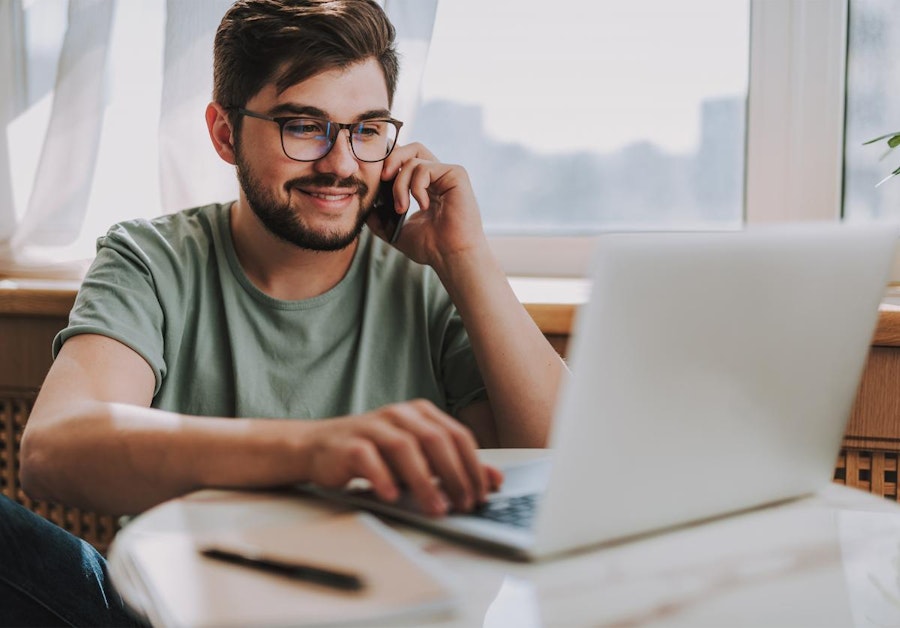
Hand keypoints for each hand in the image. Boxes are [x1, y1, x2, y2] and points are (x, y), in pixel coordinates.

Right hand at [299, 399, 502, 515]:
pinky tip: (392, 497)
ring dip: (424, 482)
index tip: (481, 495)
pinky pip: (369, 458)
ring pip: (405, 448)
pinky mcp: (349, 443)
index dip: (473, 466)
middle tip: (464, 504)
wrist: (319, 447)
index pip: (458, 435)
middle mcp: (400, 414)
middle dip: (455, 475)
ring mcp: (373, 426)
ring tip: (436, 509)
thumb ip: (453, 466)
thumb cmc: (374, 453)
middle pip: (436, 440)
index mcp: (421, 413)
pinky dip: (383, 478)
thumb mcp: (418, 457)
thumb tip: (494, 480)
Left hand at [367, 143, 488, 272]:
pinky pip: (424, 168)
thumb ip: (380, 218)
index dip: (390, 163)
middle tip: (382, 179)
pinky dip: (416, 187)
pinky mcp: (456, 175)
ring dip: (400, 185)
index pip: (406, 161)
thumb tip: (364, 207)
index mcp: (427, 186)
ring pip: (413, 161)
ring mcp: (447, 175)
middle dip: (391, 160)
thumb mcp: (396, 231)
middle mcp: (438, 178)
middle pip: (411, 149)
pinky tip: (423, 207)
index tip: (377, 181)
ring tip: (402, 208)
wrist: (451, 257)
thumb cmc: (431, 247)